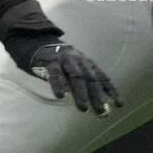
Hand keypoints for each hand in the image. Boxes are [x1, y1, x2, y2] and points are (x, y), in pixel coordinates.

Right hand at [0, 0, 122, 116]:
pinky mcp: (49, 60)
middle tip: (102, 112)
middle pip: (90, 78)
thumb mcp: (72, 67)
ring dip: (80, 93)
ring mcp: (63, 58)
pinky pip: (54, 73)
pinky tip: (60, 96)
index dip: (110, 89)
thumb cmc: (55, 60)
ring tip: (83, 108)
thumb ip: (81, 80)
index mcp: (85, 61)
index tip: (119, 104)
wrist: (33, 40)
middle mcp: (77, 58)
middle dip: (97, 96)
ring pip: (75, 76)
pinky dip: (58, 84)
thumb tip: (94, 100)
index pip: (101, 76)